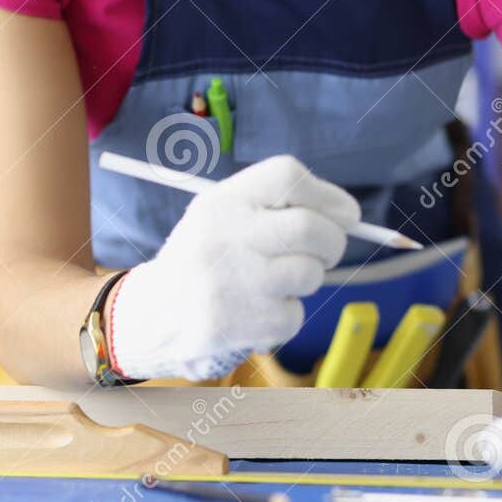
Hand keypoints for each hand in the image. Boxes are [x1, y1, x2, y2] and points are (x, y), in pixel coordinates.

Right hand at [106, 154, 359, 380]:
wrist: (153, 314)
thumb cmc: (207, 257)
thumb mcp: (223, 214)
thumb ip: (277, 205)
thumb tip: (348, 215)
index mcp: (220, 201)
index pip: (288, 176)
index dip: (328, 195)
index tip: (346, 214)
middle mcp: (221, 236)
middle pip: (309, 228)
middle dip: (333, 241)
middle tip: (327, 250)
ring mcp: (227, 283)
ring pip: (308, 274)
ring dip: (309, 278)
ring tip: (282, 280)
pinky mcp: (234, 324)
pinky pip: (293, 315)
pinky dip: (287, 314)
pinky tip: (260, 309)